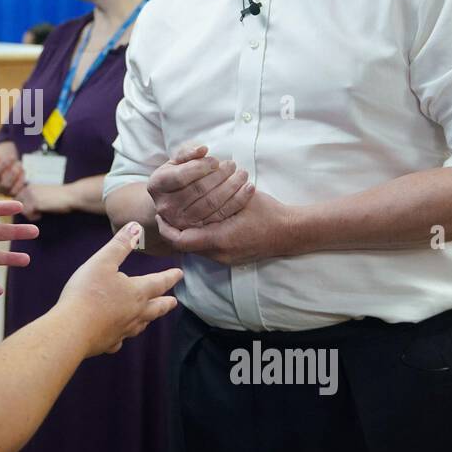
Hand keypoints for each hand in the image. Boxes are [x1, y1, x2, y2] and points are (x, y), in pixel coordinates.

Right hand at [0, 141, 25, 196]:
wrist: (8, 175)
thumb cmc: (2, 167)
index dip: (3, 165)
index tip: (12, 156)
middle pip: (4, 184)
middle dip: (13, 174)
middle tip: (19, 163)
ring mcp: (7, 193)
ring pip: (12, 190)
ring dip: (18, 179)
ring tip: (23, 168)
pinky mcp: (15, 195)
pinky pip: (19, 193)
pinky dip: (22, 183)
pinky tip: (25, 174)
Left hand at [17, 183, 70, 220]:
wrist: (71, 195)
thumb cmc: (60, 197)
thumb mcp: (44, 195)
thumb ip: (33, 198)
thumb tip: (22, 209)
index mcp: (30, 186)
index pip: (17, 198)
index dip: (22, 206)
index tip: (32, 210)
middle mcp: (29, 188)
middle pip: (17, 204)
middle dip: (25, 210)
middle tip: (36, 213)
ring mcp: (31, 195)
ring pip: (22, 210)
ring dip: (30, 214)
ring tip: (40, 213)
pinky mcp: (35, 202)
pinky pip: (28, 214)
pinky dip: (34, 217)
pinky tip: (42, 214)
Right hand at [56, 223, 181, 355]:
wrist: (73, 328)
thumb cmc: (88, 292)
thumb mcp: (103, 261)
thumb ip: (120, 244)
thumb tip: (137, 227)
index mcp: (136, 292)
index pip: (159, 283)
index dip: (170, 277)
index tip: (179, 274)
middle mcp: (135, 313)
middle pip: (155, 308)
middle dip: (165, 303)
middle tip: (174, 302)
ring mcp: (123, 330)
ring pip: (141, 325)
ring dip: (148, 319)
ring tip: (150, 317)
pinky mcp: (109, 342)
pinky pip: (120, 340)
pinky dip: (122, 337)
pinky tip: (119, 338)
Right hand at [148, 142, 252, 229]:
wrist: (171, 203)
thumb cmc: (175, 176)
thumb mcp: (175, 162)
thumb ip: (187, 153)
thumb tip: (203, 150)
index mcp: (157, 185)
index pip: (181, 176)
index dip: (201, 167)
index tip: (215, 160)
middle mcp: (166, 206)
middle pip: (198, 190)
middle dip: (219, 175)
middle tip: (232, 164)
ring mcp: (181, 221)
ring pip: (211, 203)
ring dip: (231, 187)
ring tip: (242, 174)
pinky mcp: (198, 230)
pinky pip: (221, 215)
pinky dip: (237, 201)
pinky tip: (248, 189)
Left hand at [156, 189, 294, 265]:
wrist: (291, 232)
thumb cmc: (267, 211)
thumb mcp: (239, 198)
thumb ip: (215, 199)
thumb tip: (191, 191)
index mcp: (219, 239)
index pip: (179, 240)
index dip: (165, 228)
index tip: (159, 215)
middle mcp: (219, 254)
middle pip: (184, 246)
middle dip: (173, 230)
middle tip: (165, 214)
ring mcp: (225, 259)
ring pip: (195, 248)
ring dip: (187, 233)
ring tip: (181, 216)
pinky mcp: (231, 259)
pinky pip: (207, 250)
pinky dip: (200, 237)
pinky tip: (200, 222)